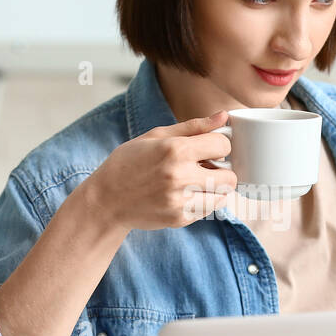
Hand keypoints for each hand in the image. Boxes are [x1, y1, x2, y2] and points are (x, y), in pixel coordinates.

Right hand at [84, 111, 237, 230]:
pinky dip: (203, 202)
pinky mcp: (180, 219)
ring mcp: (181, 201)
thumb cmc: (129, 162)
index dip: (218, 144)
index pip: (223, 145)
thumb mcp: (156, 136)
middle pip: (230, 176)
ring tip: (195, 181)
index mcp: (176, 150)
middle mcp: (181, 177)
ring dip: (214, 188)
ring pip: (223, 196)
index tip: (208, 147)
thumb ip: (193, 126)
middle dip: (222, 170)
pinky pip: (208, 210)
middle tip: (206, 167)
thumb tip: (224, 116)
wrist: (106, 200)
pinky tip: (185, 194)